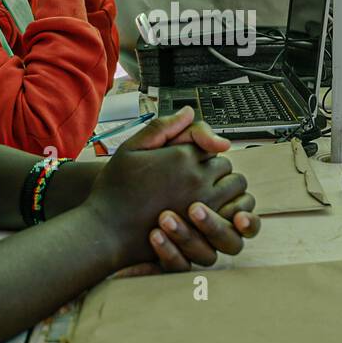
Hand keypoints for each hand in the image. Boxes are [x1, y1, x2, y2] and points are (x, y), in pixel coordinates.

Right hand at [87, 108, 255, 269]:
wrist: (106, 231)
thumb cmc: (114, 190)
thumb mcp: (130, 149)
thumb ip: (162, 127)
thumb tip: (188, 111)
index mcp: (181, 156)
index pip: (211, 145)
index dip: (203, 151)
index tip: (190, 160)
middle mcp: (197, 178)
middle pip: (226, 166)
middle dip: (215, 170)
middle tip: (198, 178)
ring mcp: (203, 205)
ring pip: (235, 189)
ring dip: (226, 190)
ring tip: (206, 196)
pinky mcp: (204, 230)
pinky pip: (232, 214)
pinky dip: (227, 211)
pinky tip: (210, 215)